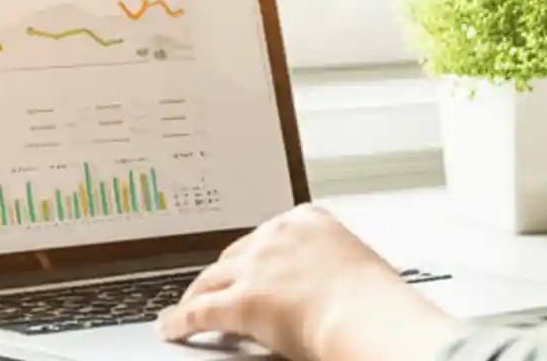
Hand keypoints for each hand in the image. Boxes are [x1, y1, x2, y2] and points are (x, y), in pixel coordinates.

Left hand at [157, 204, 460, 360]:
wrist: (367, 314)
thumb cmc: (375, 299)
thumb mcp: (354, 264)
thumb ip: (331, 266)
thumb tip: (331, 284)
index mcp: (308, 220)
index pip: (268, 235)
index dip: (253, 254)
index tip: (248, 261)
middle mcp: (276, 235)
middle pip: (235, 254)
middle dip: (223, 272)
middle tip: (215, 287)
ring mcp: (256, 266)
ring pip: (211, 279)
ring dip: (196, 294)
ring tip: (185, 305)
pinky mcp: (240, 300)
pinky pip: (199, 310)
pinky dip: (181, 320)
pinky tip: (172, 327)